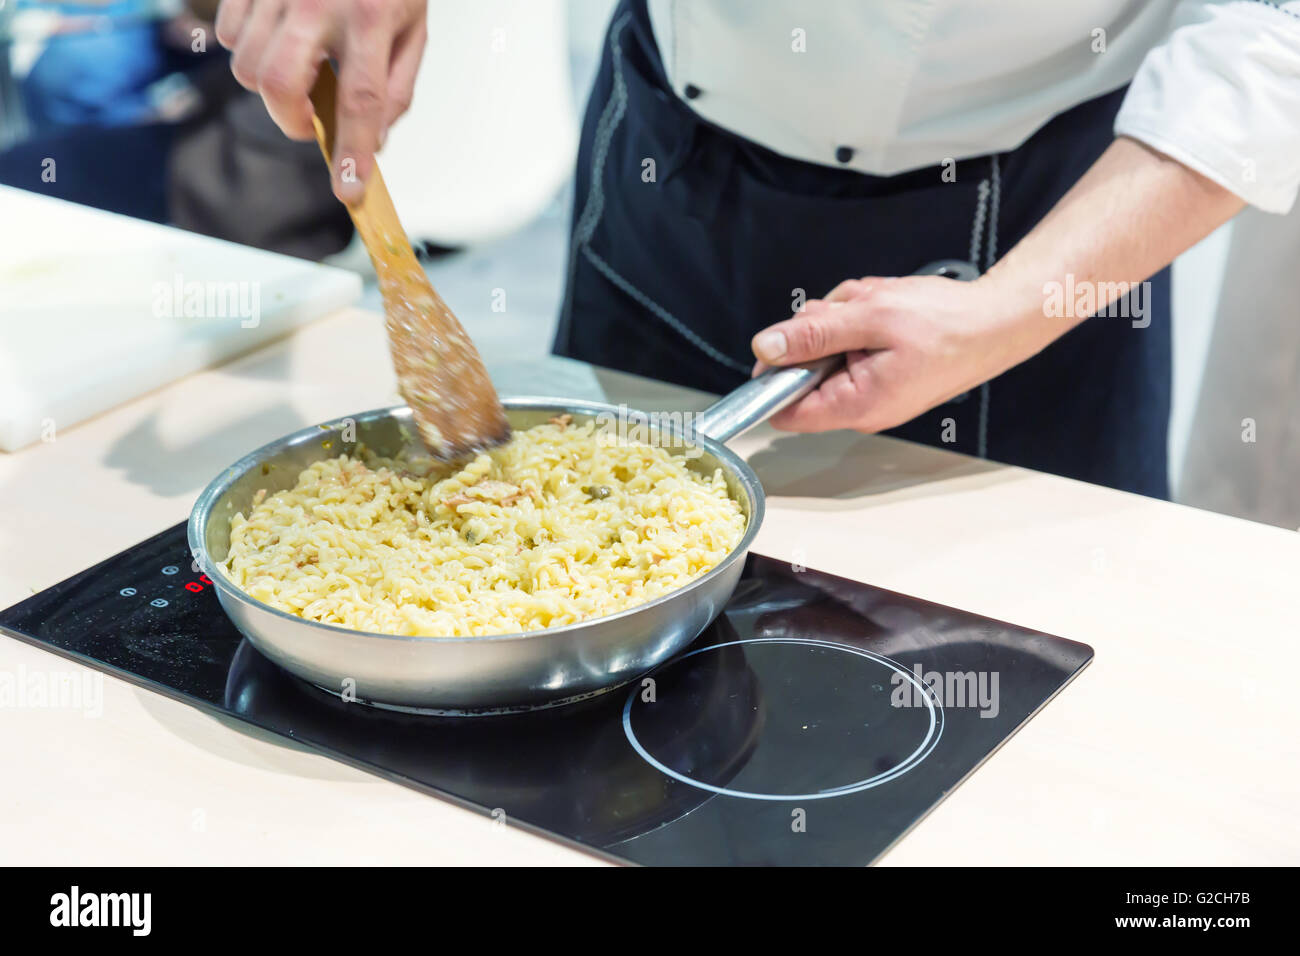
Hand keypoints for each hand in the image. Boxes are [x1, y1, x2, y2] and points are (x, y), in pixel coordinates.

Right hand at [215, 0, 427, 202]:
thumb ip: (395, 90)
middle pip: (281, 86)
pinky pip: (228, 35)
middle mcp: (317, 1)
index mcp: (371, 15)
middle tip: (311, 123)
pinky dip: (247, 51)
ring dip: (271, 87)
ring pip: (248, 67)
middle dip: (292, 122)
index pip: (361, 101)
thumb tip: (372, 142)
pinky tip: (276, 39)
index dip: (353, 152)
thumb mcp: (413, 28)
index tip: (348, 190)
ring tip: (300, 70)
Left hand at [750, 275, 1038, 433]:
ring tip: (877, 306)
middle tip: (851, 309)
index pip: (785, 410)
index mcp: (856, 404)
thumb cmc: (947, 323)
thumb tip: (767, 348)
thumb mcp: (871, 317)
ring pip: (828, 352)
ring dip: (843, 320)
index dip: (773, 376)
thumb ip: (813, 334)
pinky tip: (886, 312)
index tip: (781, 341)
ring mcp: (872, 393)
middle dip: (818, 331)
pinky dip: (861, 322)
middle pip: (806, 373)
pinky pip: (851, 347)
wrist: (997, 322)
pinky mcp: (881, 377)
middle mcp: (861, 408)